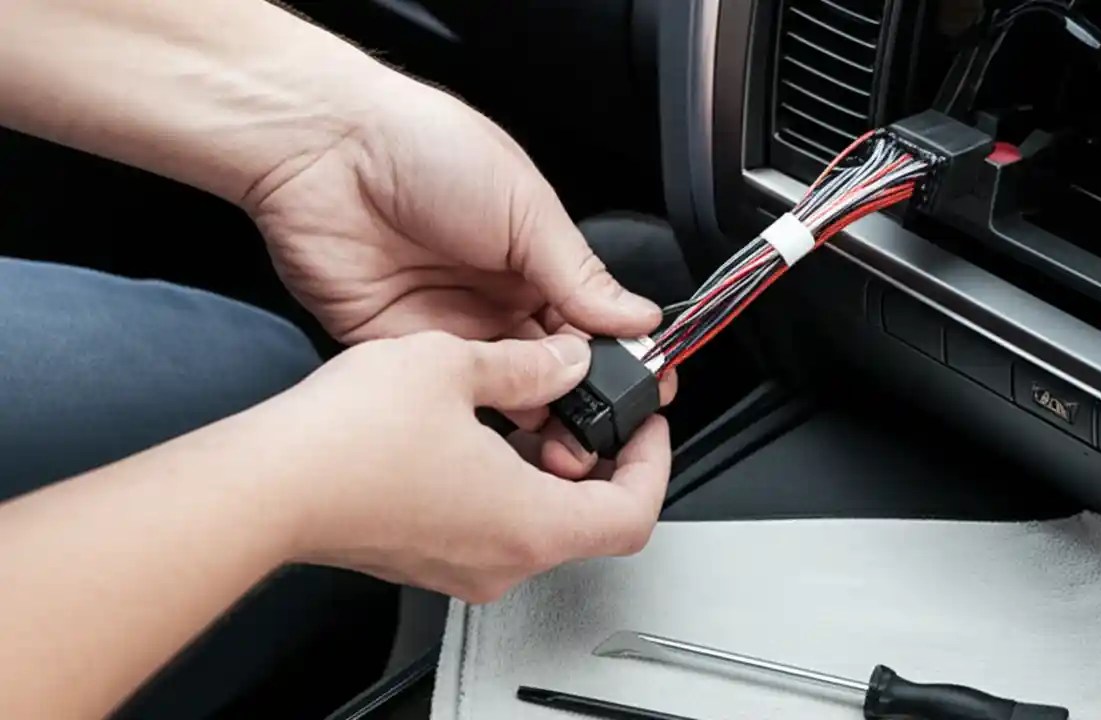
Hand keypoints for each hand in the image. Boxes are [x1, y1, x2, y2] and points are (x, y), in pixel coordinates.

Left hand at [246, 70, 674, 473]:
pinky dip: (478, 411)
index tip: (647, 384)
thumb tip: (639, 318)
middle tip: (608, 424)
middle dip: (582, 395)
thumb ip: (579, 274)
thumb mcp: (525, 207)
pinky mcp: (398, 350)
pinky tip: (507, 419)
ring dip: (537, 413)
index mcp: (533, 256)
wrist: (324, 148)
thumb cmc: (424, 147)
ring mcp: (448, 327)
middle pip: (551, 364)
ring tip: (567, 435)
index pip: (588, 322)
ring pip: (505, 388)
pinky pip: (447, 392)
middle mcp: (493, 296)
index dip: (617, 355)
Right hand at [268, 331, 669, 602]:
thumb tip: (560, 359)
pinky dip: (501, 479)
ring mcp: (461, 566)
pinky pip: (489, 523)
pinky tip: (474, 427)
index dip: (653, 461)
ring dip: (544, 464)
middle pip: (589, 518)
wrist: (265, 485)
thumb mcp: (456, 364)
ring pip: (536, 520)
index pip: (634, 511)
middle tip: (587, 405)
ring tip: (526, 403)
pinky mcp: (424, 557)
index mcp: (531, 523)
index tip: (644, 423)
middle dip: (597, 456)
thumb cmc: (349, 440)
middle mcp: (503, 560)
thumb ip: (527, 362)